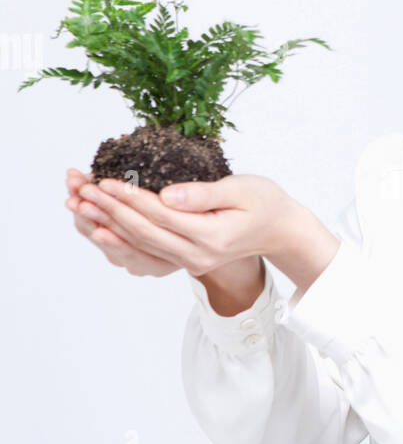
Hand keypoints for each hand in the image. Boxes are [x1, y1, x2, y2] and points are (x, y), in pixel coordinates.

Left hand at [73, 170, 328, 282]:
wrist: (281, 232)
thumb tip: (167, 195)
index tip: (104, 181)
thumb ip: (204, 194)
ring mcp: (191, 261)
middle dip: (110, 211)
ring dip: (109, 225)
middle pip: (144, 232)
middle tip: (81, 192)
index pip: (160, 215)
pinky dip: (123, 238)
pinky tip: (103, 227)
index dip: (130, 198)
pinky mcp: (186, 260)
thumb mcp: (242, 189)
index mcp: (211, 236)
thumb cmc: (265, 203)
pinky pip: (148, 250)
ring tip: (82, 206)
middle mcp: (197, 255)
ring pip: (142, 244)